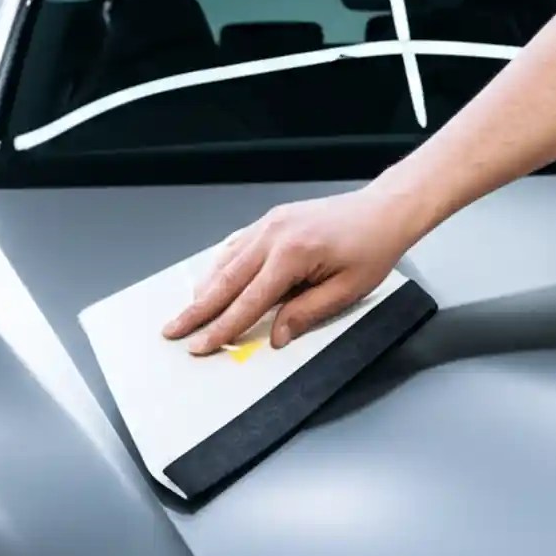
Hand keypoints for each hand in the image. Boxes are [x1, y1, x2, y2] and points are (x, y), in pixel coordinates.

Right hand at [162, 188, 420, 353]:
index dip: (223, 328)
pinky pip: (237, 246)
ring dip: (204, 288)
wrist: (382, 211)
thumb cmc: (372, 248)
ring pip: (226, 261)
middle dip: (197, 310)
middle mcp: (273, 235)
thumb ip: (306, 313)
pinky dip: (220, 265)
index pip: (249, 301)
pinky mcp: (271, 220)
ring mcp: (269, 224)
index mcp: (292, 254)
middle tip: (174, 330)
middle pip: (225, 281)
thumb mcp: (346, 290)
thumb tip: (275, 336)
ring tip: (188, 312)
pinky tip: (210, 281)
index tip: (202, 345)